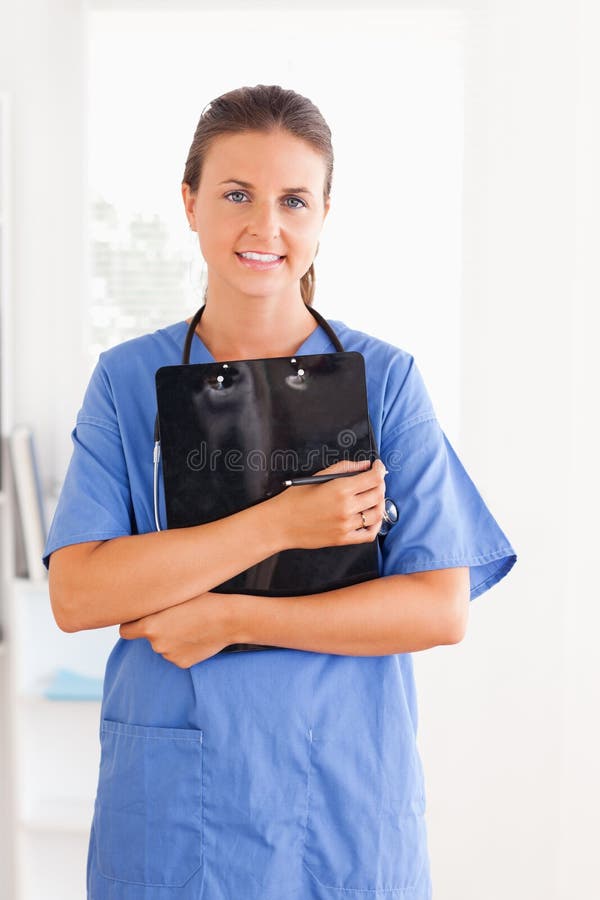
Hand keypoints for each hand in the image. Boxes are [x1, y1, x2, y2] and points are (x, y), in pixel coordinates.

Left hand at [119, 591, 234, 667]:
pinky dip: (183, 647)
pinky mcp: (183, 663)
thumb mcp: (174, 596)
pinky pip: (177, 654)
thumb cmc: (203, 600)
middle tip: (176, 617)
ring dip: (171, 638)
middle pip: (148, 637)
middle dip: (157, 629)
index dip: (131, 624)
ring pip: (164, 646)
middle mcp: (156, 644)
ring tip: (191, 625)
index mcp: (150, 626)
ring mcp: (170, 656)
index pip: (125, 631)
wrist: (229, 619)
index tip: (139, 619)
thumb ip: (153, 604)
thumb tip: (138, 603)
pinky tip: (196, 636)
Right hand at [272, 458, 386, 550]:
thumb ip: (345, 468)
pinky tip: (371, 517)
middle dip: (380, 484)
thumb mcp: (318, 477)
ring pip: (377, 513)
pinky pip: (369, 534)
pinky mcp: (344, 539)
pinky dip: (375, 524)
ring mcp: (346, 525)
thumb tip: (365, 465)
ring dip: (379, 503)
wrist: (280, 524)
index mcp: (340, 489)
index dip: (379, 469)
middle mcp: (346, 507)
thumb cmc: (295, 498)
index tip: (378, 467)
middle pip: (378, 494)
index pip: (373, 478)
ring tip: (373, 498)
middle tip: (375, 480)